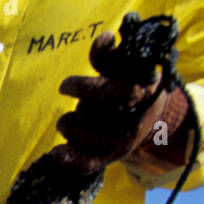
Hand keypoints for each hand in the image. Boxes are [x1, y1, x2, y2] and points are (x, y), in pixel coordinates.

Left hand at [51, 31, 188, 172]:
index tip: (64, 86)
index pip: (115, 92)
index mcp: (142, 92)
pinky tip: (56, 152)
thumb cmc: (129, 82)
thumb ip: (111, 54)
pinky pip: (90, 164)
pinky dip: (72, 160)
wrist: (147, 114)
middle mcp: (134, 119)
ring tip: (67, 119)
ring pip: (88, 138)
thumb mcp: (126, 65)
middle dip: (78, 105)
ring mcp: (122, 141)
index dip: (85, 88)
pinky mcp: (110, 157)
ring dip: (69, 126)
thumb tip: (104, 39)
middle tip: (72, 98)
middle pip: (95, 114)